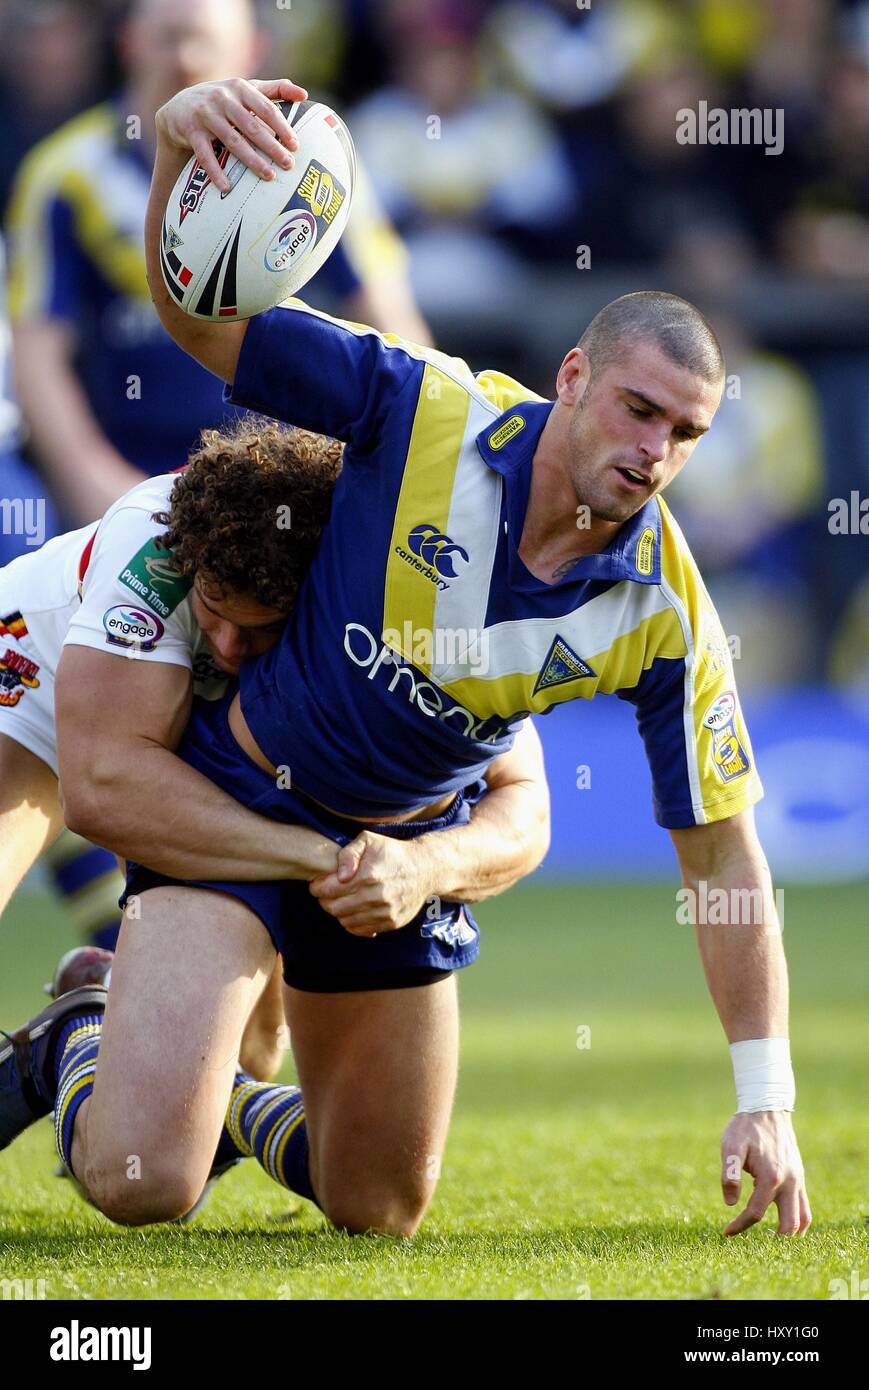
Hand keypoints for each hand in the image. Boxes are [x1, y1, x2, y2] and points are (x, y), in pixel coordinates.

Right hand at [155, 77, 307, 187]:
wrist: (180, 107)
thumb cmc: (224, 101)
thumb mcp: (245, 90)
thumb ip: (274, 90)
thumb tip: (304, 94)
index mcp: (240, 88)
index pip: (265, 108)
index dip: (281, 126)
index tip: (295, 145)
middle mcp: (222, 99)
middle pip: (251, 126)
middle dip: (271, 146)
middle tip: (288, 164)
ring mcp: (206, 115)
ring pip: (232, 141)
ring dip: (252, 160)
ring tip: (269, 176)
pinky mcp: (191, 132)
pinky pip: (205, 155)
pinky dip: (215, 171)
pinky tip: (227, 187)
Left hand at [308, 830, 431, 937]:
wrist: (424, 869)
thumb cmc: (392, 853)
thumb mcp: (369, 840)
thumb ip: (348, 854)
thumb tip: (340, 876)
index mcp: (367, 876)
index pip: (327, 890)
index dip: (317, 887)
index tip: (317, 883)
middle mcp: (376, 897)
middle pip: (333, 908)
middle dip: (325, 900)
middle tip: (327, 892)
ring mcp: (385, 912)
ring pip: (345, 921)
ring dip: (339, 912)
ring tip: (342, 900)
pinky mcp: (391, 922)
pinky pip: (361, 929)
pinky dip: (353, 922)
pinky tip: (355, 910)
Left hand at [720, 1111, 810, 1235]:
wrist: (767, 1108)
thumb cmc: (745, 1127)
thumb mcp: (730, 1145)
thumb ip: (730, 1173)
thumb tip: (730, 1203)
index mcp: (770, 1177)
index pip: (756, 1214)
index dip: (740, 1226)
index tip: (727, 1233)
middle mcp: (789, 1182)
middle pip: (788, 1225)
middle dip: (772, 1240)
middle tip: (754, 1245)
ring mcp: (797, 1180)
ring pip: (802, 1219)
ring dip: (790, 1233)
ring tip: (771, 1240)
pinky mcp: (799, 1176)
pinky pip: (805, 1206)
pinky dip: (797, 1219)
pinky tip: (782, 1221)